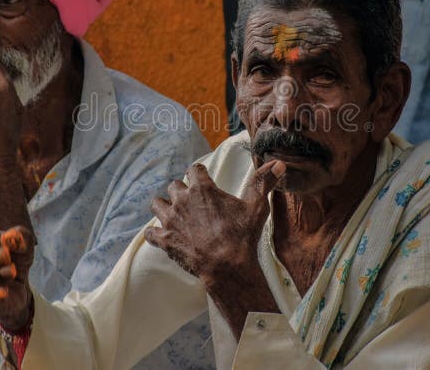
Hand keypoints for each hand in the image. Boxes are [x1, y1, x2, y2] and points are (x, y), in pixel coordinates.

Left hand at [145, 160, 285, 337]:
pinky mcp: (165, 240)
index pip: (194, 170)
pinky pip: (151, 232)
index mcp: (202, 189)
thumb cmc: (242, 236)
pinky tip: (161, 234)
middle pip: (174, 186)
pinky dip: (155, 233)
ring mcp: (170, 220)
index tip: (204, 179)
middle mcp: (182, 200)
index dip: (199, 174)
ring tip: (173, 213)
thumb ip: (264, 183)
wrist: (227, 266)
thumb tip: (278, 163)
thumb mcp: (256, 207)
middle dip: (182, 190)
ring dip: (164, 206)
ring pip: (157, 204)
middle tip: (192, 200)